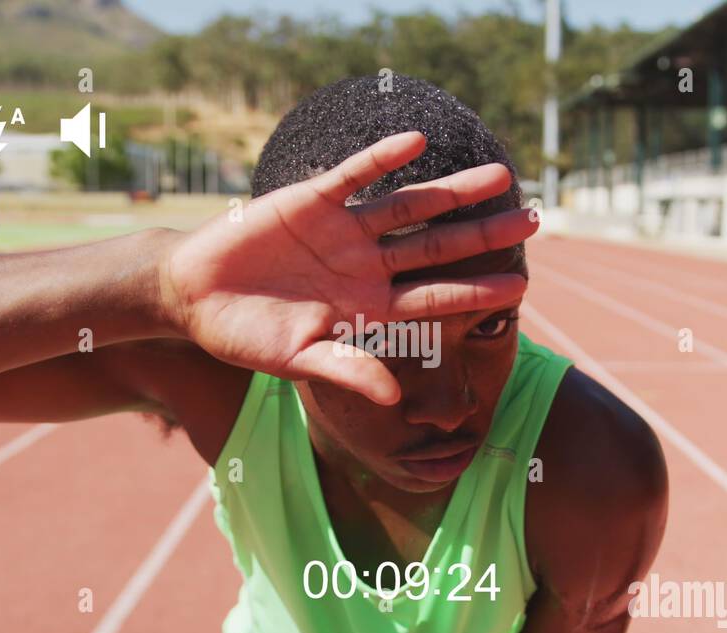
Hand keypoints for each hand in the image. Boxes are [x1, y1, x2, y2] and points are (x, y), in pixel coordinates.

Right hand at [161, 131, 535, 404]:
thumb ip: (346, 369)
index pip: (434, 298)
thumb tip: (393, 396)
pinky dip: (382, 159)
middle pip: (437, 248)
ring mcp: (344, 231)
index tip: (519, 288)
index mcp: (368, 307)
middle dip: (483, 235)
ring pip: (409, 207)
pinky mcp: (313, 200)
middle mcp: (366, 265)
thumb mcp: (296, 359)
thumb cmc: (247, 335)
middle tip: (533, 220)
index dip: (476, 293)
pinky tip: (417, 143)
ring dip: (452, 192)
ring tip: (499, 176)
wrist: (193, 294)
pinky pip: (355, 176)